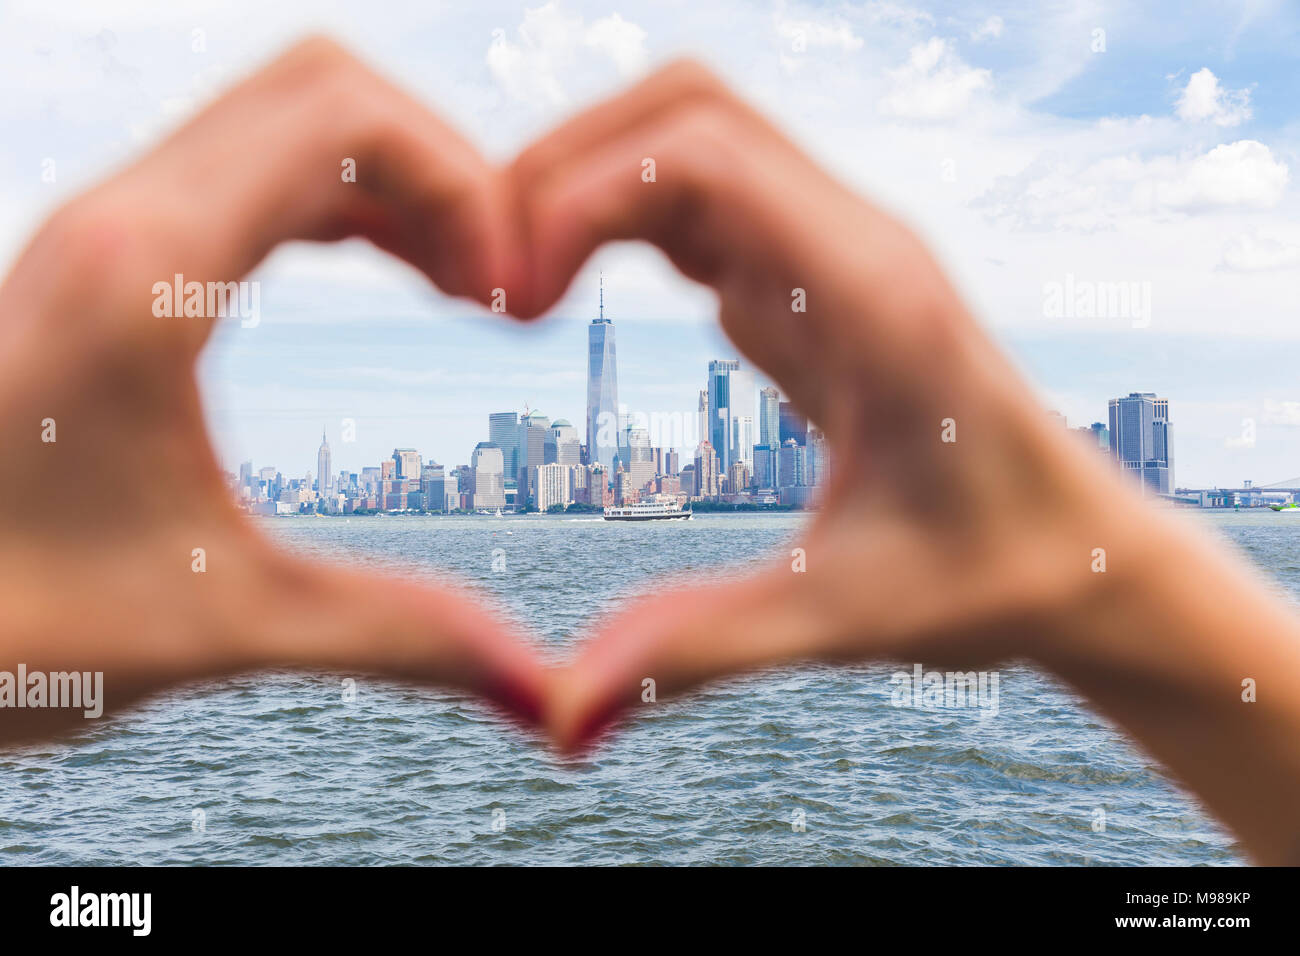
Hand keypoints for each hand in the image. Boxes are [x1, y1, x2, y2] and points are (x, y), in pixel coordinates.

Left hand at [0, 38, 547, 743]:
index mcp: (150, 274)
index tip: (505, 301)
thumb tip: (542, 693)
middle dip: (443, 170)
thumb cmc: (6, 628)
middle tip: (493, 287)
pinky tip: (388, 282)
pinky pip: (251, 172)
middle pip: (327, 89)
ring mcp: (103, 228)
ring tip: (459, 287)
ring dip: (394, 184)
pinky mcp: (102, 259)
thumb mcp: (225, 625)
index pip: (347, 118)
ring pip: (287, 120)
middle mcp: (120, 217)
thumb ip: (400, 637)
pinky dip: (342, 202)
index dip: (464, 186)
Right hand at [506, 62, 1114, 745]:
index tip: (515, 306)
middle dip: (561, 164)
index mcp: (870, 295)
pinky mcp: (809, 277)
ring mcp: (830, 249)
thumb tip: (562, 717)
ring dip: (583, 184)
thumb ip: (698, 652)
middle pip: (682, 107)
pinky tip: (570, 299)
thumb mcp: (840, 620)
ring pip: (684, 136)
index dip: (576, 199)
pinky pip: (697, 200)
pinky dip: (614, 220)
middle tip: (491, 279)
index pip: (700, 156)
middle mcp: (851, 242)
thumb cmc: (985, 579)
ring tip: (516, 290)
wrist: (1073, 554)